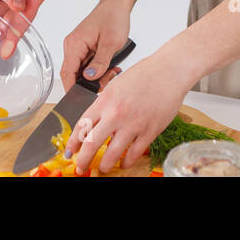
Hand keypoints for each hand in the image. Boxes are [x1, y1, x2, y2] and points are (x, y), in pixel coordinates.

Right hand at [60, 0, 131, 92]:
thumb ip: (100, 62)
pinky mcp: (84, 49)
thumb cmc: (113, 17)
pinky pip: (87, 66)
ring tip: (113, 70)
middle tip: (108, 79)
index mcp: (74, 44)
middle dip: (91, 83)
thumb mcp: (111, 42)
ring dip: (97, 76)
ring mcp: (78, 48)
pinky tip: (110, 66)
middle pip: (75, 75)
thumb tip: (90, 77)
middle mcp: (73, 46)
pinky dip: (98, 69)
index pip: (67, 73)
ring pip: (82, 72)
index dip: (73, 89)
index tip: (82, 100)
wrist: (116, 5)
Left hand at [64, 54, 191, 173]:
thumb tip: (95, 122)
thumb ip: (104, 104)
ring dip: (105, 165)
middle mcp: (116, 113)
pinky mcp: (150, 131)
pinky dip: (127, 162)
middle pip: (92, 144)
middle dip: (83, 160)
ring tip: (103, 168)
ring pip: (112, 154)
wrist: (170, 71)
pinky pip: (134, 154)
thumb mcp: (116, 85)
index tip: (69, 151)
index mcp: (105, 100)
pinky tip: (124, 163)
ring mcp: (133, 124)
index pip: (82, 126)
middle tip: (80, 167)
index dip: (73, 143)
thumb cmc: (146, 74)